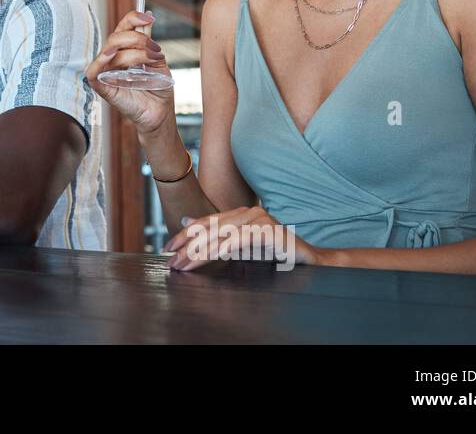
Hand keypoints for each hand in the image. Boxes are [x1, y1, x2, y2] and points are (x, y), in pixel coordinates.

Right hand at [86, 11, 175, 137]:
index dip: (132, 18)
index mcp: (124, 51)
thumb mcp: (157, 60)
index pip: (121, 27)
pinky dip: (101, 62)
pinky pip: (93, 71)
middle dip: (137, 37)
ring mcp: (106, 72)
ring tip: (151, 59)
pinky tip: (113, 58)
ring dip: (134, 51)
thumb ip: (149, 41)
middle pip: (115, 37)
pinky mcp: (102, 87)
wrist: (161, 113)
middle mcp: (113, 59)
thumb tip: (147, 17)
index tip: (148, 17)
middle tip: (154, 48)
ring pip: (110, 50)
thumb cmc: (157, 90)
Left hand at [162, 206, 319, 270]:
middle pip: (210, 229)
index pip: (206, 222)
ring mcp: (259, 219)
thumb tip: (186, 221)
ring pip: (221, 235)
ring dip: (200, 251)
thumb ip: (217, 235)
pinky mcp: (268, 230)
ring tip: (185, 264)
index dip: (185, 234)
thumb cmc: (273, 253)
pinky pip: (240, 240)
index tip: (168, 248)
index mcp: (240, 214)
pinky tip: (210, 257)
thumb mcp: (240, 246)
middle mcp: (248, 212)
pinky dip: (223, 248)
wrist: (307, 259)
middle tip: (172, 261)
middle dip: (187, 246)